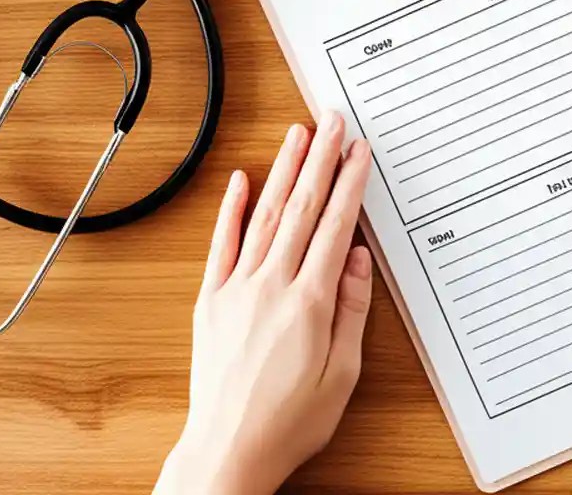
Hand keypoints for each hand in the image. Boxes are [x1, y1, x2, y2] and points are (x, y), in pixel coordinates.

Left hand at [155, 112, 373, 494]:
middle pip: (302, 209)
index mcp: (309, 303)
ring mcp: (236, 290)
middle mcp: (270, 286)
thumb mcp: (342, 372)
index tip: (360, 152)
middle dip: (320, 160)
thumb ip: (353, 310)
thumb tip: (360, 258)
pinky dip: (232, 210)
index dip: (350, 184)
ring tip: (297, 135)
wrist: (228, 450)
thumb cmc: (289, 421)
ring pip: (265, 216)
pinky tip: (242, 179)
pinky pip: (221, 245)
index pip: (336, 227)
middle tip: (332, 122)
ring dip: (283, 171)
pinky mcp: (211, 301)